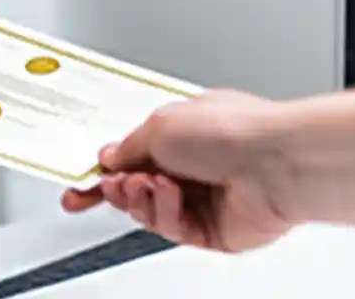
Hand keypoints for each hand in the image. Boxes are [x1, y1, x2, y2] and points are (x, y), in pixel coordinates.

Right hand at [61, 90, 294, 252]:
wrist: (275, 164)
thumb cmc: (232, 130)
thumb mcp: (159, 124)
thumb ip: (128, 146)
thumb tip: (111, 157)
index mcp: (184, 132)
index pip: (134, 155)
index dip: (105, 170)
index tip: (79, 183)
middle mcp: (193, 165)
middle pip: (137, 188)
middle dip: (116, 188)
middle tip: (104, 186)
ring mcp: (203, 199)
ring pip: (149, 211)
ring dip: (140, 198)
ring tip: (145, 184)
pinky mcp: (212, 230)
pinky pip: (172, 228)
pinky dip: (165, 211)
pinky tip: (172, 195)